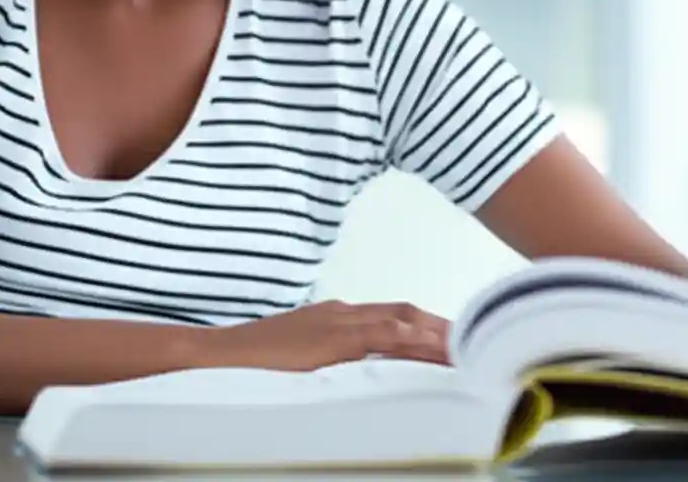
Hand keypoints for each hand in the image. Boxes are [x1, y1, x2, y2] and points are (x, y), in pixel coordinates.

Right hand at [194, 301, 450, 370]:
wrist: (213, 356)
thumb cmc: (249, 363)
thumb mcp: (299, 359)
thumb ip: (329, 361)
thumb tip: (353, 374)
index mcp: (336, 315)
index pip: (394, 314)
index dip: (426, 325)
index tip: (452, 338)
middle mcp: (343, 313)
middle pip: (407, 313)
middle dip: (442, 326)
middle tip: (474, 342)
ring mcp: (340, 323)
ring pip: (405, 322)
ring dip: (439, 335)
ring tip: (469, 350)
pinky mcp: (335, 342)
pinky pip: (388, 339)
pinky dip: (418, 345)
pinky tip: (438, 356)